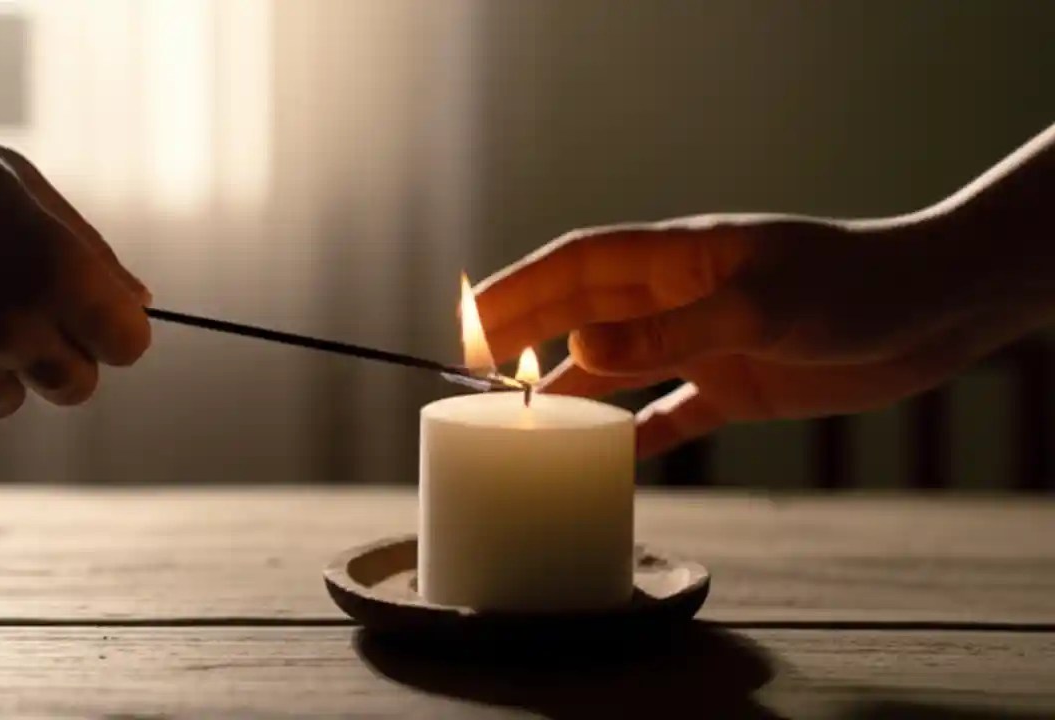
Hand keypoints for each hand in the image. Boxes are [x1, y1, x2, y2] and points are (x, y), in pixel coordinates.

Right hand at [0, 95, 151, 428]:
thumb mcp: (17, 183)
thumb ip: (89, 251)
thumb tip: (141, 305)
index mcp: (56, 269)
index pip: (129, 345)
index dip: (112, 330)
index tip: (89, 315)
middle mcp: (15, 326)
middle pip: (78, 387)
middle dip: (61, 356)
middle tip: (16, 309)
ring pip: (9, 401)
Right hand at [474, 211, 1051, 458]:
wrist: (933, 312)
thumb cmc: (852, 288)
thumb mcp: (758, 308)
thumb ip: (668, 332)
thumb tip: (575, 350)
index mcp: (677, 258)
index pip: (577, 266)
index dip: (519, 289)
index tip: (468, 320)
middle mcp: (680, 298)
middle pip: (583, 316)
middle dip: (528, 338)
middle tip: (470, 373)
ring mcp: (706, 343)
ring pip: (618, 369)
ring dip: (572, 392)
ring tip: (521, 425)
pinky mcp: (737, 387)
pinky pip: (670, 416)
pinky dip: (636, 438)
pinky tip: (608, 463)